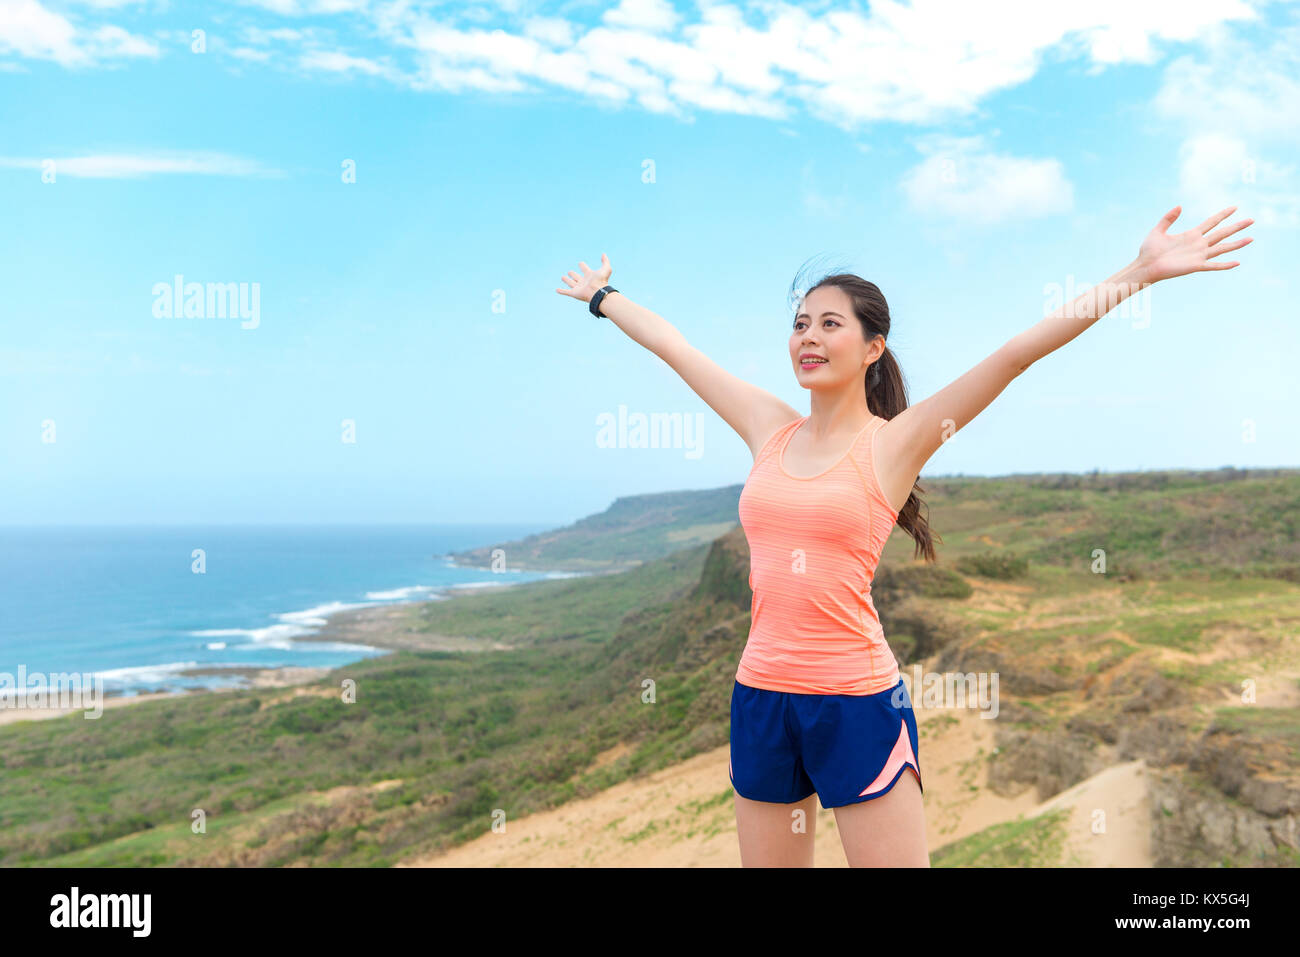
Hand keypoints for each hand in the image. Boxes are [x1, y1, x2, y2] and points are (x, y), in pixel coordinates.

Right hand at [555, 253, 612, 303]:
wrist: (598, 292)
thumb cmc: (602, 281)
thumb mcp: (606, 269)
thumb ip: (605, 261)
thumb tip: (604, 254)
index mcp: (590, 276)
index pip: (585, 269)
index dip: (583, 266)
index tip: (581, 263)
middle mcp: (583, 282)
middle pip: (577, 277)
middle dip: (573, 274)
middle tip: (570, 272)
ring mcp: (578, 288)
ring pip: (571, 283)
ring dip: (567, 281)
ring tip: (563, 277)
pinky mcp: (574, 293)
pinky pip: (566, 292)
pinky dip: (561, 291)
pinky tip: (557, 290)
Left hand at [1134, 205, 1252, 283]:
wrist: (1145, 266)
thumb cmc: (1148, 250)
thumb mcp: (1158, 230)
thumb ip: (1168, 218)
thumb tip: (1179, 206)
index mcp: (1191, 235)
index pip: (1211, 222)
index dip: (1223, 215)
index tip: (1235, 207)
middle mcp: (1198, 244)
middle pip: (1222, 233)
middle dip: (1237, 226)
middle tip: (1252, 219)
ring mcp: (1198, 255)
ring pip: (1222, 248)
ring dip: (1237, 243)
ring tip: (1251, 238)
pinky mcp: (1195, 266)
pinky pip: (1213, 266)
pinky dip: (1225, 265)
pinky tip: (1237, 262)